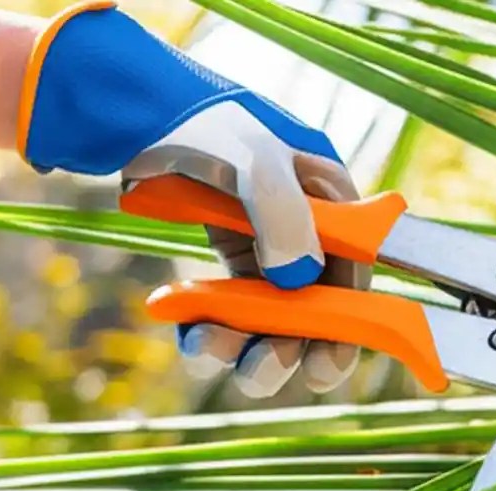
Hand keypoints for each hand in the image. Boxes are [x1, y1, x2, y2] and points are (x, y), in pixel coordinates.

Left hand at [17, 1, 367, 396]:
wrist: (140, 117)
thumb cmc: (209, 128)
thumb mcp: (255, 162)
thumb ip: (285, 216)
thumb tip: (296, 279)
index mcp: (333, 207)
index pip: (354, 278)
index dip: (347, 326)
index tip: (325, 364)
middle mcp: (308, 237)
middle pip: (316, 314)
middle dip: (289, 348)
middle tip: (260, 368)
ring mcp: (269, 254)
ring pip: (270, 324)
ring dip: (242, 347)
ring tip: (206, 347)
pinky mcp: (230, 266)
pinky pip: (230, 315)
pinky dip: (208, 330)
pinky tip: (186, 329)